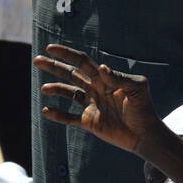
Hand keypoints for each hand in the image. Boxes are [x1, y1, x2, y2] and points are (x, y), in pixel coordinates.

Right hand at [34, 44, 165, 154]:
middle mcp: (95, 89)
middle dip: (54, 66)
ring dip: (55, 89)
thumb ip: (120, 78)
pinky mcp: (90, 121)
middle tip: (37, 60)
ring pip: (68, 93)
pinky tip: (47, 112)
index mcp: (104, 78)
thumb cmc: (144, 109)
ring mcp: (92, 105)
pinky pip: (70, 117)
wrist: (146, 135)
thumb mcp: (137, 89)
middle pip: (71, 73)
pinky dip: (58, 115)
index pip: (82, 62)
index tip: (51, 48)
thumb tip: (100, 68)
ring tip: (44, 89)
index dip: (67, 54)